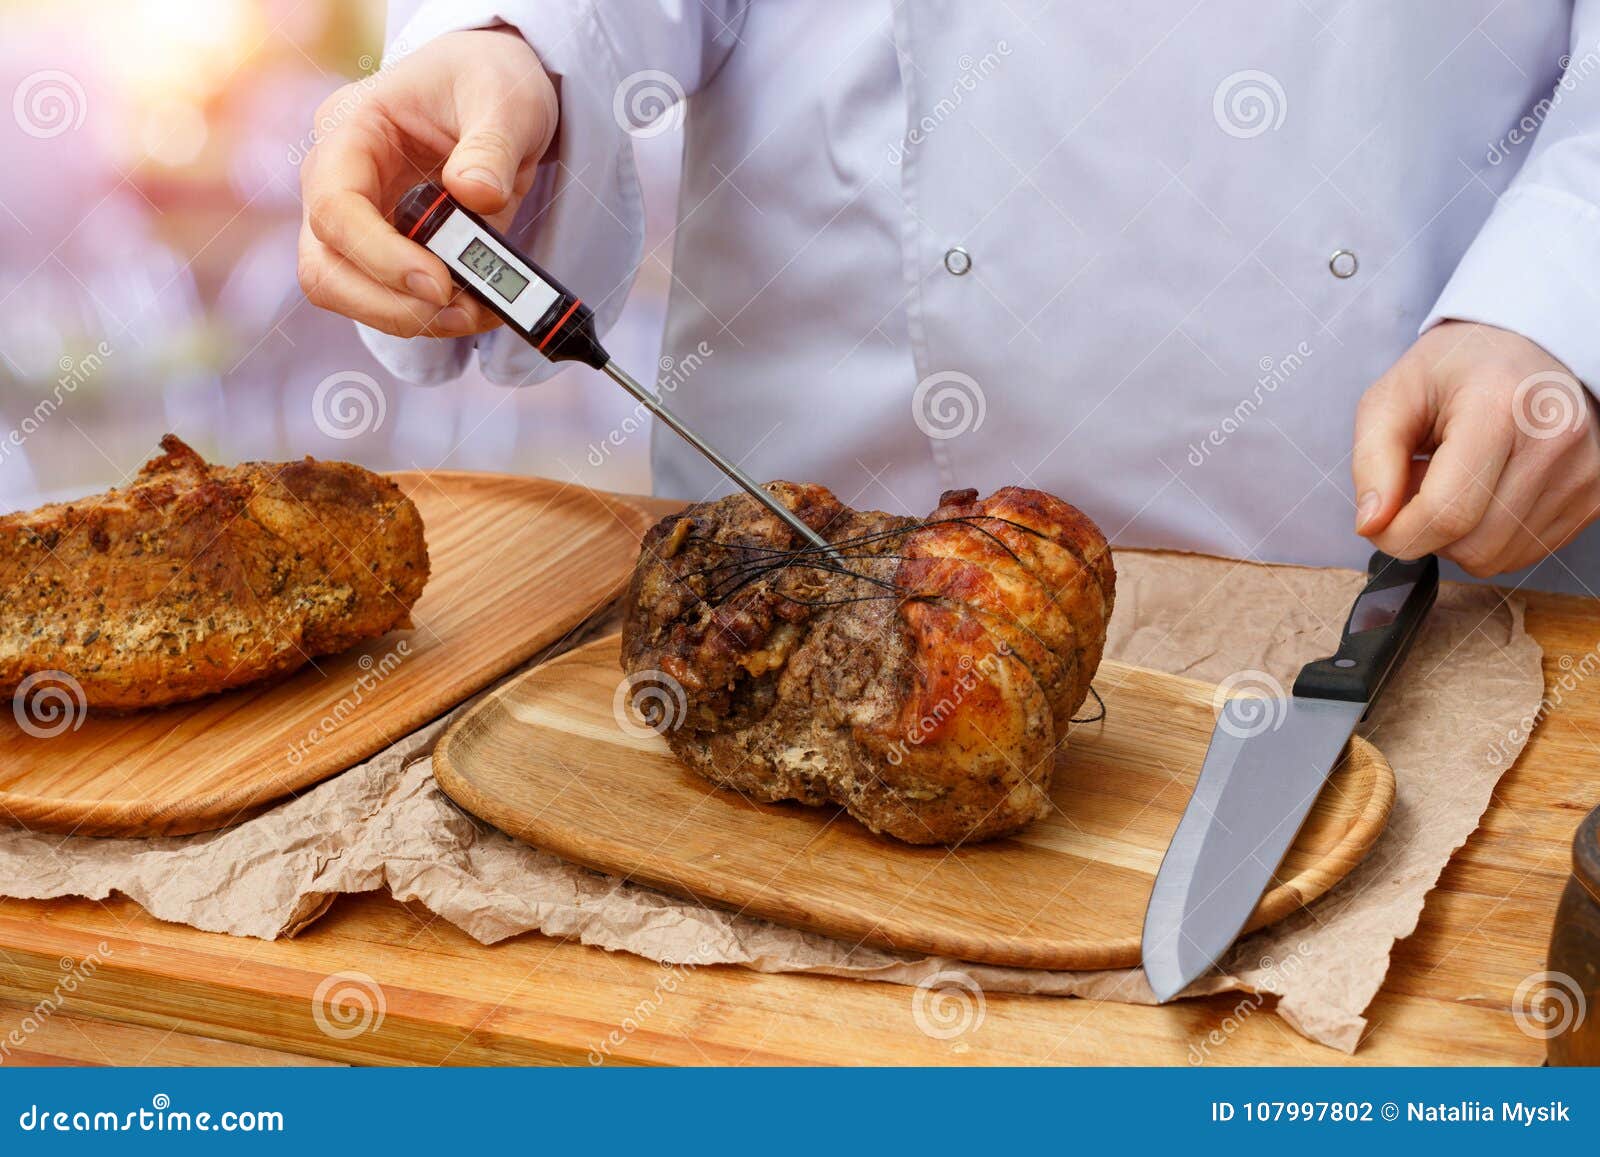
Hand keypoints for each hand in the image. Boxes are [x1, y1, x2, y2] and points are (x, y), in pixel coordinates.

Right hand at [297, 29, 556, 337]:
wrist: (494, 90)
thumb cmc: (488, 80)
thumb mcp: (504, 100)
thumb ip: (492, 147)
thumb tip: (475, 194)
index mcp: (350, 129)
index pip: (335, 207)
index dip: (380, 256)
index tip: (440, 283)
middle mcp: (336, 178)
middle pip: (324, 265)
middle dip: (388, 303)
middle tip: (457, 312)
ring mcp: (354, 218)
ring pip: (344, 290)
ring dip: (407, 319)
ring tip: (475, 314)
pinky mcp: (383, 248)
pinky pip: (385, 296)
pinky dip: (428, 315)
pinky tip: (478, 307)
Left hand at [1352, 321, 1599, 576]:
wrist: (1530, 348)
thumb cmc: (1458, 368)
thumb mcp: (1393, 396)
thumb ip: (1372, 460)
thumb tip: (1372, 524)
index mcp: (1500, 408)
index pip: (1447, 513)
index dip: (1398, 534)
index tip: (1380, 521)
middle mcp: (1555, 443)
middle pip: (1472, 546)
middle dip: (1428, 529)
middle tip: (1425, 481)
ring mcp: (1583, 474)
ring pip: (1496, 557)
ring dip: (1459, 535)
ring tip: (1458, 480)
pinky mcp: (1594, 497)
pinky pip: (1523, 552)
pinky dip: (1489, 534)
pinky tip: (1487, 490)